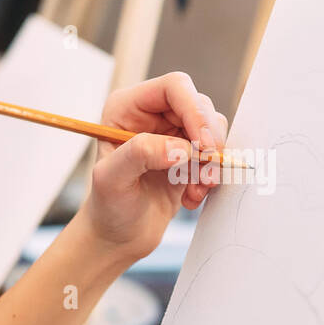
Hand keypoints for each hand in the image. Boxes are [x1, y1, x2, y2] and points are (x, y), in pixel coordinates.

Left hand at [79, 72, 228, 260]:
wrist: (118, 237)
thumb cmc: (108, 207)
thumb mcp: (112, 180)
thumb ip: (140, 155)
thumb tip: (180, 147)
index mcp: (128, 107)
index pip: (174, 88)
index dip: (194, 110)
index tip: (203, 145)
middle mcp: (153, 115)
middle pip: (199, 105)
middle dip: (209, 139)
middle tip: (205, 172)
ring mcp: (173, 134)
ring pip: (212, 129)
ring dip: (211, 162)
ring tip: (194, 189)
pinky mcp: (188, 156)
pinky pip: (215, 154)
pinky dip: (210, 176)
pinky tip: (191, 197)